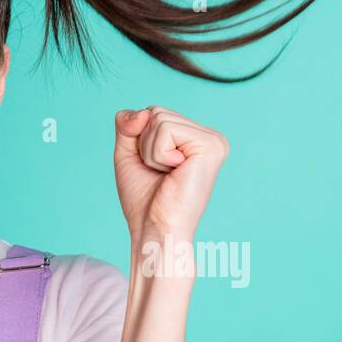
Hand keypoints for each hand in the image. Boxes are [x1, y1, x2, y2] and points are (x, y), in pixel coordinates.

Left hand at [113, 106, 228, 239]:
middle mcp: (209, 136)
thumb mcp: (128, 152)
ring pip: (158, 118)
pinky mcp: (211, 145)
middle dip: (143, 144)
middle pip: (155, 111)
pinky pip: (165, 129)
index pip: (152, 112)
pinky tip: (175, 172)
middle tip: (160, 173)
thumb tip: (144, 112)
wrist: (155, 230)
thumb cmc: (144, 199)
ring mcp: (213, 139)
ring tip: (168, 174)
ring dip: (150, 151)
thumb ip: (127, 123)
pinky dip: (158, 154)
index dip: (138, 139)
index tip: (153, 168)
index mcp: (194, 137)